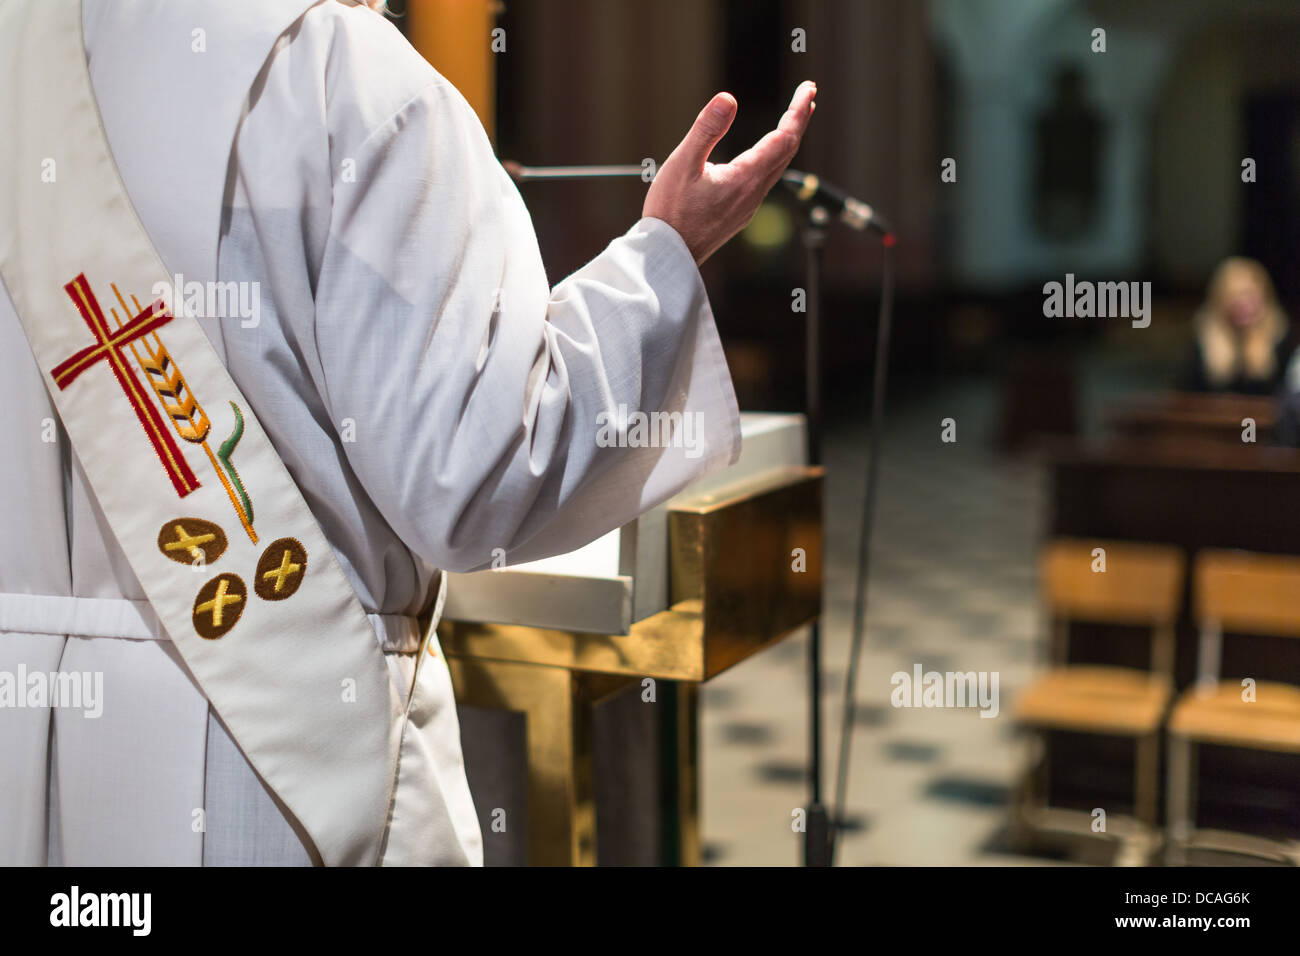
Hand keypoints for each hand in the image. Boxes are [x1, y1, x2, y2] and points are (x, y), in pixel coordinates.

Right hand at [643, 81, 816, 264]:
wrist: (668, 255)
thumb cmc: (671, 212)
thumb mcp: (683, 163)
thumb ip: (706, 129)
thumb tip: (727, 98)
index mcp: (745, 177)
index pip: (784, 138)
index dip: (798, 111)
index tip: (808, 88)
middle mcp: (754, 193)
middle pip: (787, 151)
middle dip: (799, 120)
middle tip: (807, 94)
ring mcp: (748, 205)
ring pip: (778, 167)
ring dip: (788, 140)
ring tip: (793, 119)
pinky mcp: (739, 213)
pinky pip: (765, 180)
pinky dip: (774, 158)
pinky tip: (766, 155)